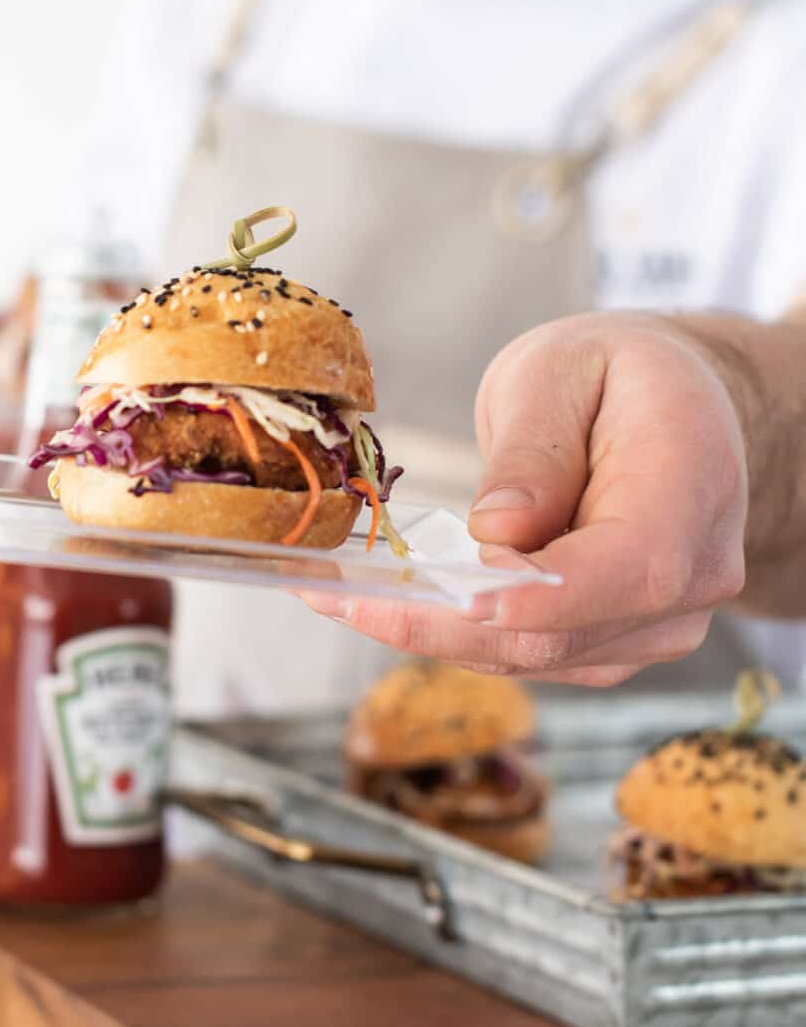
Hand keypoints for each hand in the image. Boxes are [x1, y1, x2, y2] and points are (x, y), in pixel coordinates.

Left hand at [301, 314, 748, 685]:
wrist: (677, 410)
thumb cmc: (615, 377)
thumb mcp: (559, 371)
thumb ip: (534, 449)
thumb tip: (497, 531)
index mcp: (691, 485)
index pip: (634, 566)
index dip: (540, 594)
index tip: (450, 593)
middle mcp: (694, 575)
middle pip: (563, 629)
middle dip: (441, 618)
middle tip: (333, 590)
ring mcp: (660, 623)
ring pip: (535, 655)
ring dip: (432, 630)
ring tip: (337, 591)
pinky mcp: (616, 644)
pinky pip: (530, 654)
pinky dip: (454, 632)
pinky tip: (386, 602)